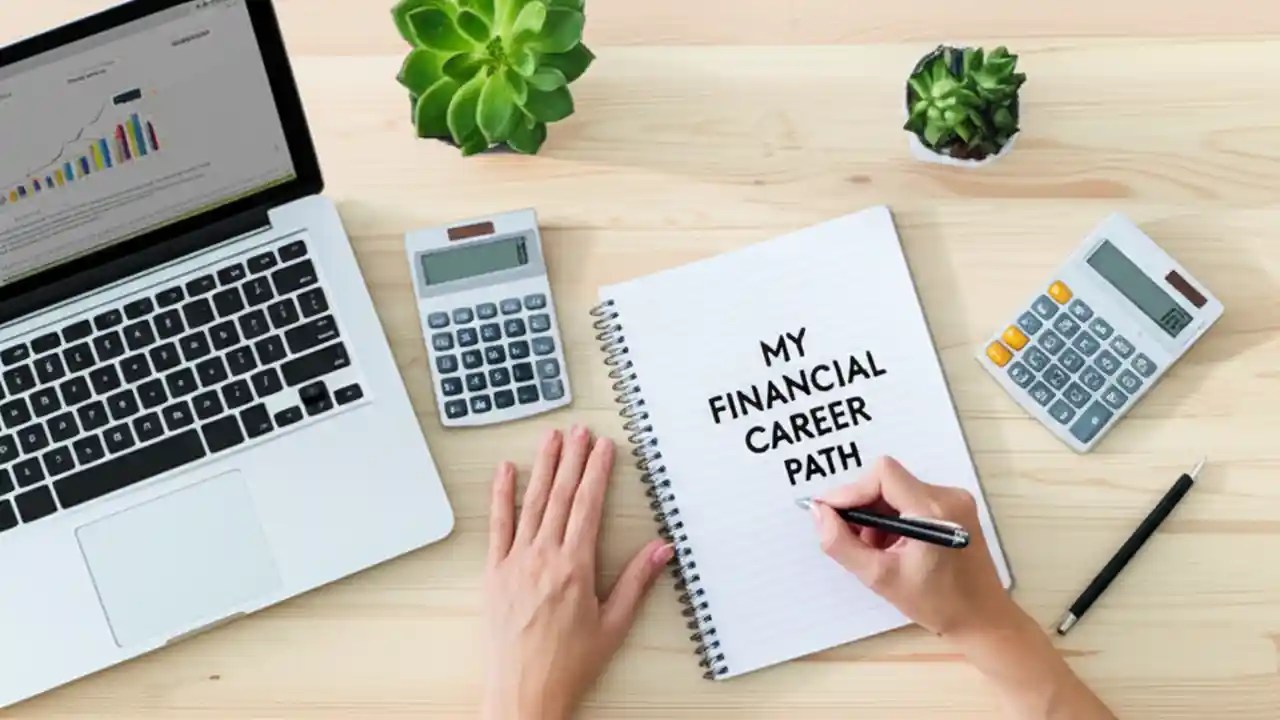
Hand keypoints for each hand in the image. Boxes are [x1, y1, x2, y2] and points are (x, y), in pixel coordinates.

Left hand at [483, 426, 672, 719]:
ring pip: (531, 503)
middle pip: (561, 496)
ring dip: (542, 467)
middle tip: (580, 431)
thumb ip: (637, 582)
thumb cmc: (568, 665)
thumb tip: (662, 549)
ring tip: (551, 439)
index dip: (597, 472)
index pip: (588, 506)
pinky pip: (498, 526)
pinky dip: (502, 496)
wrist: (523, 693)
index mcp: (575, 568)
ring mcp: (515, 563)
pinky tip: (506, 472)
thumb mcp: (613, 625)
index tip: (604, 448)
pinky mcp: (494, 573)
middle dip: (573, 460)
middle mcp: (543, 558)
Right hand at [812, 458, 1116, 718]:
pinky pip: (910, 499)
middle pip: (887, 481)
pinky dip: (892, 519)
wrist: (983, 619)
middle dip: (861, 506)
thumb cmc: (937, 604)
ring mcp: (954, 500)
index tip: (827, 512)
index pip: (882, 474)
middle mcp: (947, 495)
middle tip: (848, 538)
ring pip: (896, 490)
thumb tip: (818, 514)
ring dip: (875, 515)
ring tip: (873, 550)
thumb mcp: (881, 577)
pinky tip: (891, 547)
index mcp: (934, 510)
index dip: (850, 490)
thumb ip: (842, 544)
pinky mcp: (954, 508)